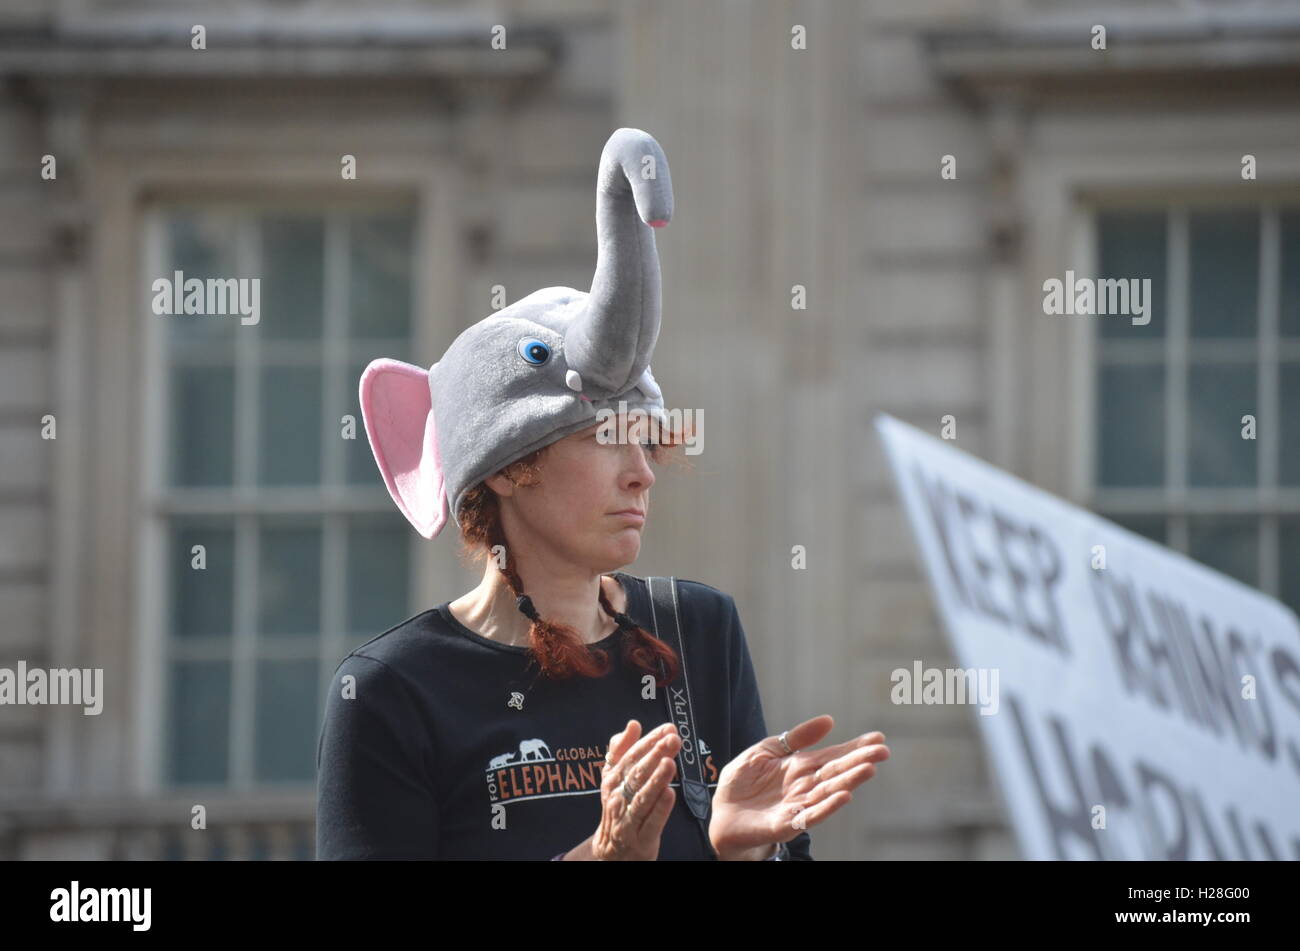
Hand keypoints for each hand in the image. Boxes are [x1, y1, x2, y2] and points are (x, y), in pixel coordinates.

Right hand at [591, 720, 680, 860]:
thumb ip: (623, 750)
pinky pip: (650, 823)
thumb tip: (633, 724)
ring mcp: (627, 820)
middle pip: (637, 773)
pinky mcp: (640, 839)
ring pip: (642, 797)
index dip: (649, 741)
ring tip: (670, 763)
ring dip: (656, 779)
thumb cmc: (619, 808)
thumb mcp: (615, 778)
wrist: (611, 852)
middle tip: (673, 739)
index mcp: (613, 779)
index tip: (668, 728)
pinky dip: (660, 809)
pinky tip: (670, 794)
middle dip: (655, 754)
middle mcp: (618, 797)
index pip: (631, 756)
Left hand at [708, 715, 889, 858]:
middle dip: (860, 762)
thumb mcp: (768, 750)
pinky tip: (844, 797)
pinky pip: (809, 815)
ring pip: (828, 792)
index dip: (855, 747)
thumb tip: (830, 719)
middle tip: (883, 752)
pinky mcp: (786, 823)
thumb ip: (797, 737)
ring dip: (849, 782)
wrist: (721, 813)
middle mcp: (805, 786)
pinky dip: (828, 807)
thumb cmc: (744, 782)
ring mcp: (798, 805)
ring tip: (869, 769)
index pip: (833, 755)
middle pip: (836, 772)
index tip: (878, 738)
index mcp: (801, 767)